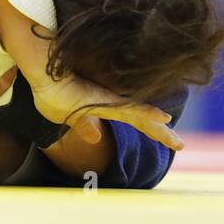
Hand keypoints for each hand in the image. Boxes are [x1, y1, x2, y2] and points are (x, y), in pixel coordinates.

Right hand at [29, 72, 181, 150]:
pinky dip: (147, 113)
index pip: (135, 119)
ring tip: (177, 143)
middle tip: (180, 146)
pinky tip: (164, 118)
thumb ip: (84, 126)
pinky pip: (129, 107)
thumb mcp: (69, 116)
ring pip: (141, 116)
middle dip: (161, 134)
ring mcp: (109, 100)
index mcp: (107, 106)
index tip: (169, 137)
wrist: (43, 76)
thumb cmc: (52, 91)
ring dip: (158, 130)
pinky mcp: (103, 98)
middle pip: (142, 119)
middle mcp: (113, 102)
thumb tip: (96, 138)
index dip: (152, 128)